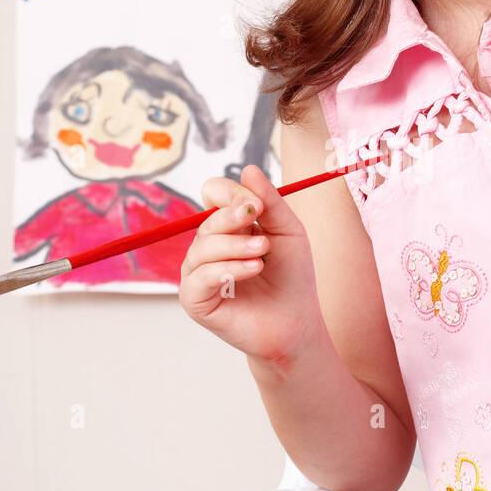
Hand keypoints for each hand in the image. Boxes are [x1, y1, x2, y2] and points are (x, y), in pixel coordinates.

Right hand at [178, 163, 323, 365]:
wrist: (296, 323)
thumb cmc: (292, 277)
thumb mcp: (287, 231)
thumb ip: (269, 202)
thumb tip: (247, 168)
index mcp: (228, 226)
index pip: (213, 194)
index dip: (232, 194)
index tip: (257, 205)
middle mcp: (208, 246)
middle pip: (207, 219)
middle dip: (234, 220)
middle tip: (261, 227)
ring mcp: (198, 273)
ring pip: (203, 247)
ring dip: (236, 246)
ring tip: (263, 255)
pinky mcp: (194, 300)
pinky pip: (200, 276)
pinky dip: (227, 269)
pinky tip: (253, 270)